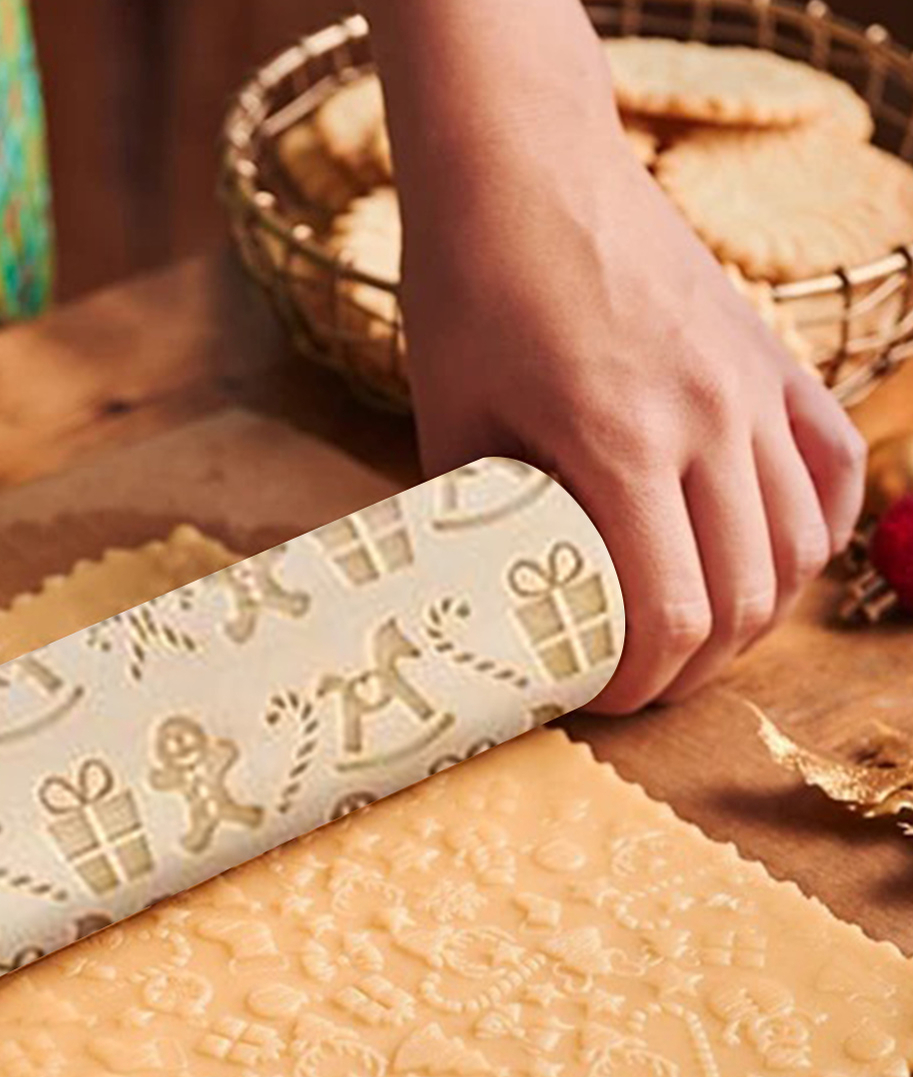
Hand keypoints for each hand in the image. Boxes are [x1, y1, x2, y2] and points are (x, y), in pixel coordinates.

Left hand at [371, 0, 865, 712]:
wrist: (525, 171)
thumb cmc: (471, 294)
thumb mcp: (450, 428)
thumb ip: (483, 525)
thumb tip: (493, 603)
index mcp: (619, 445)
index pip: (669, 615)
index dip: (641, 684)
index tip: (599, 700)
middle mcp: (710, 421)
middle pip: (743, 599)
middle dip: (693, 667)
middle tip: (639, 685)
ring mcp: (754, 385)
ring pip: (798, 546)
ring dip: (753, 614)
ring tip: (694, 638)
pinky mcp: (773, 357)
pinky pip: (830, 468)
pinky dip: (811, 533)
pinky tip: (769, 562)